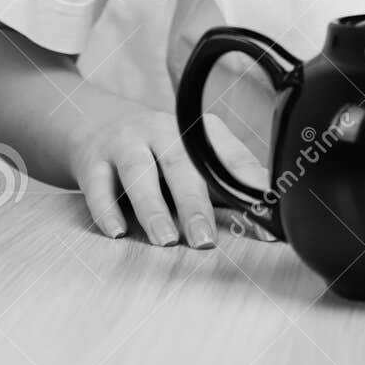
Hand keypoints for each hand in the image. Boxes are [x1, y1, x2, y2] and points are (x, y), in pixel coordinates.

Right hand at [69, 97, 270, 248]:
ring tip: (165, 240)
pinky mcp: (92, 159)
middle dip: (194, 203)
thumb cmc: (159, 152)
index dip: (247, 191)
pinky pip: (97, 184)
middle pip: (180, 164)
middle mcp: (162, 130)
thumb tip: (272, 217)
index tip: (265, 227)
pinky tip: (116, 232)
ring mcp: (124, 142)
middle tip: (205, 240)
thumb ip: (227, 186)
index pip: (227, 159)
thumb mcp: (194, 161)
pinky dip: (106, 208)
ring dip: (152, 207)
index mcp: (196, 130)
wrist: (95, 123)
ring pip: (138, 170)